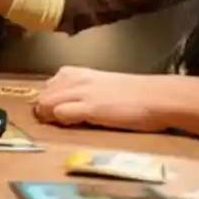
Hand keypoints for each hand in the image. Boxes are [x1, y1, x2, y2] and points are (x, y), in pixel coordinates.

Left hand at [32, 66, 198, 134]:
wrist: (157, 97)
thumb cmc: (135, 95)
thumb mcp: (102, 86)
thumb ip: (82, 91)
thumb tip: (67, 104)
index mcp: (78, 72)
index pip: (48, 86)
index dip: (49, 102)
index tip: (55, 113)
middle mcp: (75, 79)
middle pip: (41, 96)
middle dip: (45, 111)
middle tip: (58, 124)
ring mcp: (81, 92)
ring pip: (45, 103)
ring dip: (50, 118)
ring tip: (66, 125)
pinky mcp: (89, 107)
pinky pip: (61, 113)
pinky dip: (62, 122)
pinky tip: (77, 125)